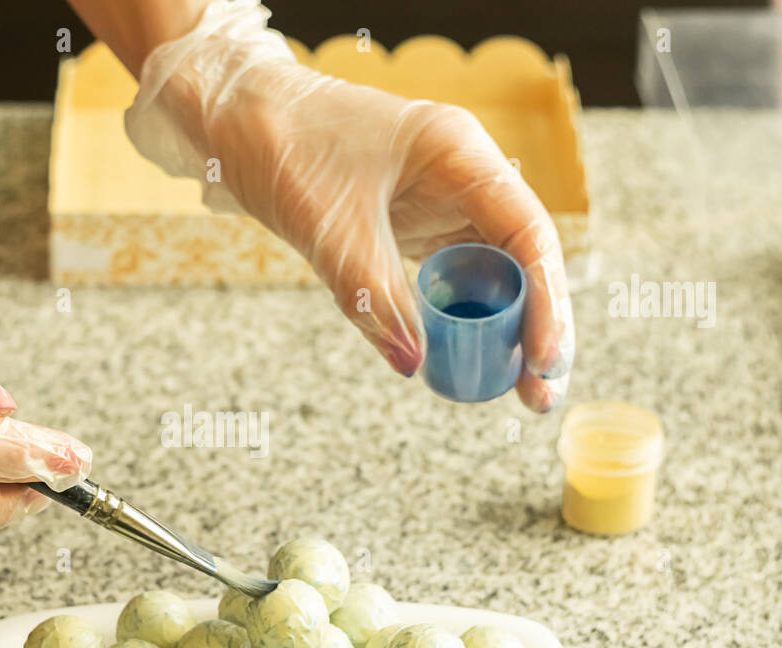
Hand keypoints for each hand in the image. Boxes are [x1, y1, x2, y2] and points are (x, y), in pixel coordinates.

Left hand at [124, 0, 572, 410]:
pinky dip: (466, 319)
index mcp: (460, 153)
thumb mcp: (331, 230)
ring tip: (520, 391)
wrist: (235, 119)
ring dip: (507, 330)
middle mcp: (464, 175)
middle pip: (524, 260)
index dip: (546, 302)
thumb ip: (374, 297)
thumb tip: (415, 365)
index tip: (545, 358)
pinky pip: (456, 277)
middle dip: (539, 327)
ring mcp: (443, 200)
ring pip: (495, 273)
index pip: (528, 235)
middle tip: (540, 392)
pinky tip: (474, 360)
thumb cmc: (283, 148)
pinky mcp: (416, 225)